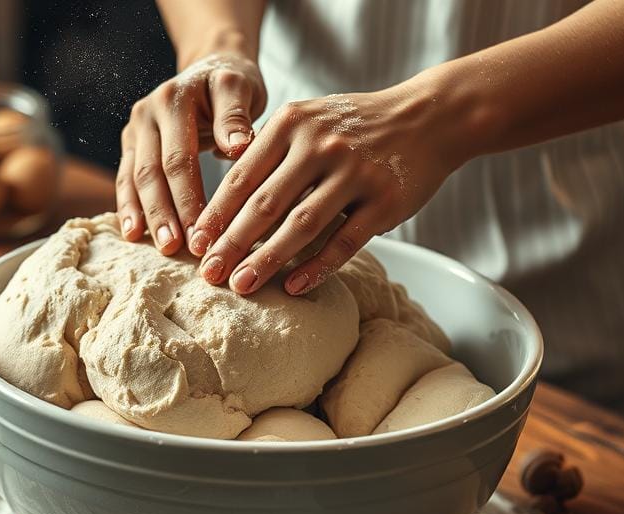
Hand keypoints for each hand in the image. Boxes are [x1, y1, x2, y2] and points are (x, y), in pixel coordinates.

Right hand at [116, 52, 266, 254]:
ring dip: (146, 217)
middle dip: (164, 214)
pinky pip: (126, 179)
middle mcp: (147, 113)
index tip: (203, 231)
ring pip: (134, 179)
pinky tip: (133, 234)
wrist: (210, 67)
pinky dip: (129, 207)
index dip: (188, 197)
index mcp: (173, 99)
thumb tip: (239, 147)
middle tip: (177, 249)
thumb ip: (236, 116)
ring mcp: (135, 129)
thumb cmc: (231, 83)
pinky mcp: (131, 144)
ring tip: (160, 248)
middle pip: (151, 173)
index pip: (178, 158)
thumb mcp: (240, 88)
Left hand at [190, 78, 470, 294]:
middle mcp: (320, 144)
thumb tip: (221, 206)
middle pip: (265, 203)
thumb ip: (269, 152)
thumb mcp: (307, 120)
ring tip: (241, 285)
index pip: (243, 175)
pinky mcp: (384, 200)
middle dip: (231, 243)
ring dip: (267, 259)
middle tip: (207, 274)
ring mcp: (355, 172)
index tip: (194, 244)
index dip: (216, 213)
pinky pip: (345, 240)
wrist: (428, 116)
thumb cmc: (354, 126)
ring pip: (302, 224)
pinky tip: (293, 286)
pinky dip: (317, 266)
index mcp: (292, 123)